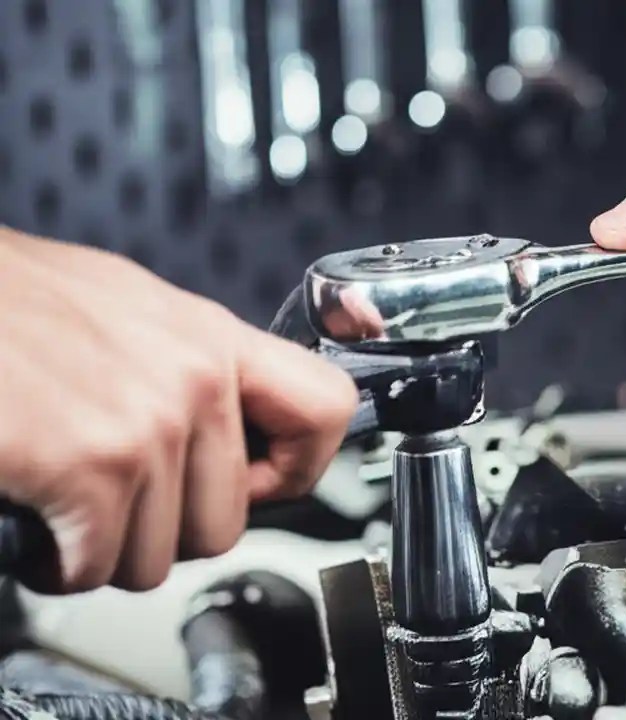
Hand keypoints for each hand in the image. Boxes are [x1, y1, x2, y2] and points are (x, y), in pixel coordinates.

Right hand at [0, 230, 355, 592]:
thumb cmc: (3, 302)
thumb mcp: (122, 310)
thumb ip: (184, 366)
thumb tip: (223, 432)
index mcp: (210, 337)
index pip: (326, 409)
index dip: (297, 469)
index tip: (257, 486)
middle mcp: (195, 377)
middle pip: (227, 522)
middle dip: (160, 532)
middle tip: (112, 505)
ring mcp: (148, 422)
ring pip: (161, 556)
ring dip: (103, 550)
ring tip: (65, 506)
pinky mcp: (90, 464)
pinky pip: (97, 565)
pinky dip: (56, 564)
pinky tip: (35, 523)